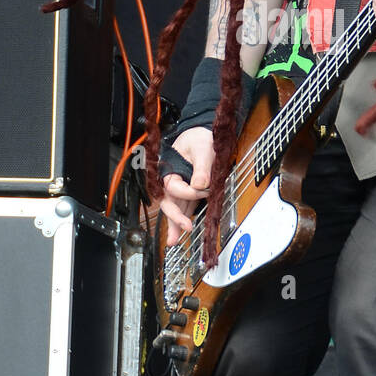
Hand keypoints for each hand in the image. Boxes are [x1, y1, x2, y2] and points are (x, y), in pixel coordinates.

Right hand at [157, 127, 214, 246]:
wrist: (202, 135)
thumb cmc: (198, 138)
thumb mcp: (202, 148)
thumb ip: (201, 167)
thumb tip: (201, 184)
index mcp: (169, 170)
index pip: (176, 188)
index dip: (191, 191)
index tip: (205, 189)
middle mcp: (172, 181)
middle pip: (169, 203)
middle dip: (175, 218)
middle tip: (185, 228)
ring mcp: (180, 188)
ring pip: (175, 209)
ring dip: (175, 225)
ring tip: (174, 241)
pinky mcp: (190, 192)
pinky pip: (184, 207)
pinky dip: (182, 220)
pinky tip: (180, 233)